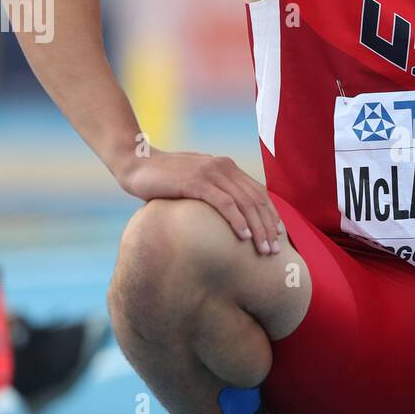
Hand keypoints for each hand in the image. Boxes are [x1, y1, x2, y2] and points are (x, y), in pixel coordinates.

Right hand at [119, 149, 284, 255]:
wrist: (136, 162)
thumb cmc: (164, 178)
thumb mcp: (196, 182)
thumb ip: (213, 192)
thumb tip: (228, 218)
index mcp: (227, 167)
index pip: (259, 192)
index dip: (271, 214)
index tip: (279, 235)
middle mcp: (223, 166)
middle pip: (256, 199)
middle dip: (269, 227)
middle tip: (275, 251)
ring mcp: (210, 172)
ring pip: (245, 203)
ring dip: (258, 228)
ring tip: (264, 249)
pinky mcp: (196, 181)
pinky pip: (224, 203)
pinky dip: (237, 221)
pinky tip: (244, 237)